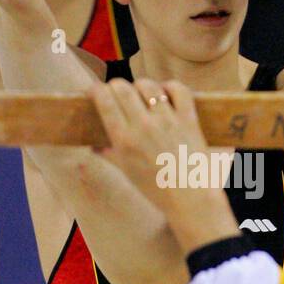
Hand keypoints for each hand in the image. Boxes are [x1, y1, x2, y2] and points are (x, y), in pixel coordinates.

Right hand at [89, 78, 238, 251]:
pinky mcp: (188, 118)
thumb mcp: (128, 172)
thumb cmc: (157, 189)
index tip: (94, 91)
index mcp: (124, 139)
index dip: (95, 90)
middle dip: (115, 86)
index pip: (104, 100)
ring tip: (141, 94)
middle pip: (122, 87)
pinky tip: (165, 93)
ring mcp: (167, 120)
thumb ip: (109, 154)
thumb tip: (94, 147)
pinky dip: (170, 87)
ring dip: (141, 86)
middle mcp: (143, 125)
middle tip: (116, 92)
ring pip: (148, 85)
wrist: (190, 198)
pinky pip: (178, 90)